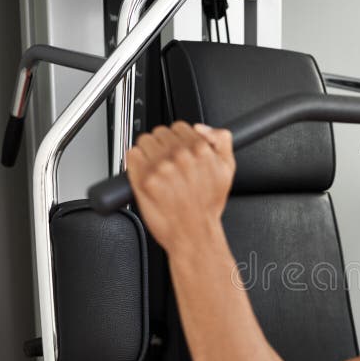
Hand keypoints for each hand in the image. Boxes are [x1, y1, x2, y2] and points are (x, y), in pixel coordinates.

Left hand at [126, 122, 235, 253]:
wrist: (194, 234)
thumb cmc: (207, 207)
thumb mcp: (227, 171)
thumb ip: (222, 142)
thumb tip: (202, 128)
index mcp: (200, 150)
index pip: (180, 126)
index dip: (179, 138)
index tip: (179, 150)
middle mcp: (180, 156)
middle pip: (161, 132)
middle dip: (164, 145)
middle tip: (168, 163)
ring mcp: (160, 167)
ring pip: (145, 140)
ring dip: (149, 152)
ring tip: (158, 170)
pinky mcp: (143, 179)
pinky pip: (132, 155)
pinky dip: (136, 162)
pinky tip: (148, 175)